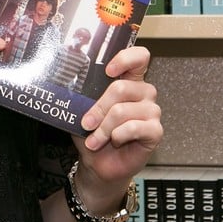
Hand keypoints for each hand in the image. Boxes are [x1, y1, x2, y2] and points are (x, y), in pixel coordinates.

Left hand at [71, 46, 161, 202]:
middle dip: (98, 108)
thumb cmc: (93, 133)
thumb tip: (67, 83)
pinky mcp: (155, 131)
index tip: (108, 70)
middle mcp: (144, 92)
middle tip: (86, 123)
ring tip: (95, 139)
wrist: (98, 164)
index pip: (139, 57)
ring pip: (123, 111)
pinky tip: (114, 141)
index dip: (126, 58)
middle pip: (122, 87)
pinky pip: (134, 127)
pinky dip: (118, 136)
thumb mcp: (82, 110)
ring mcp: (152, 111)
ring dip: (104, 128)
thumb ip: (82, 95)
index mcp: (129, 80)